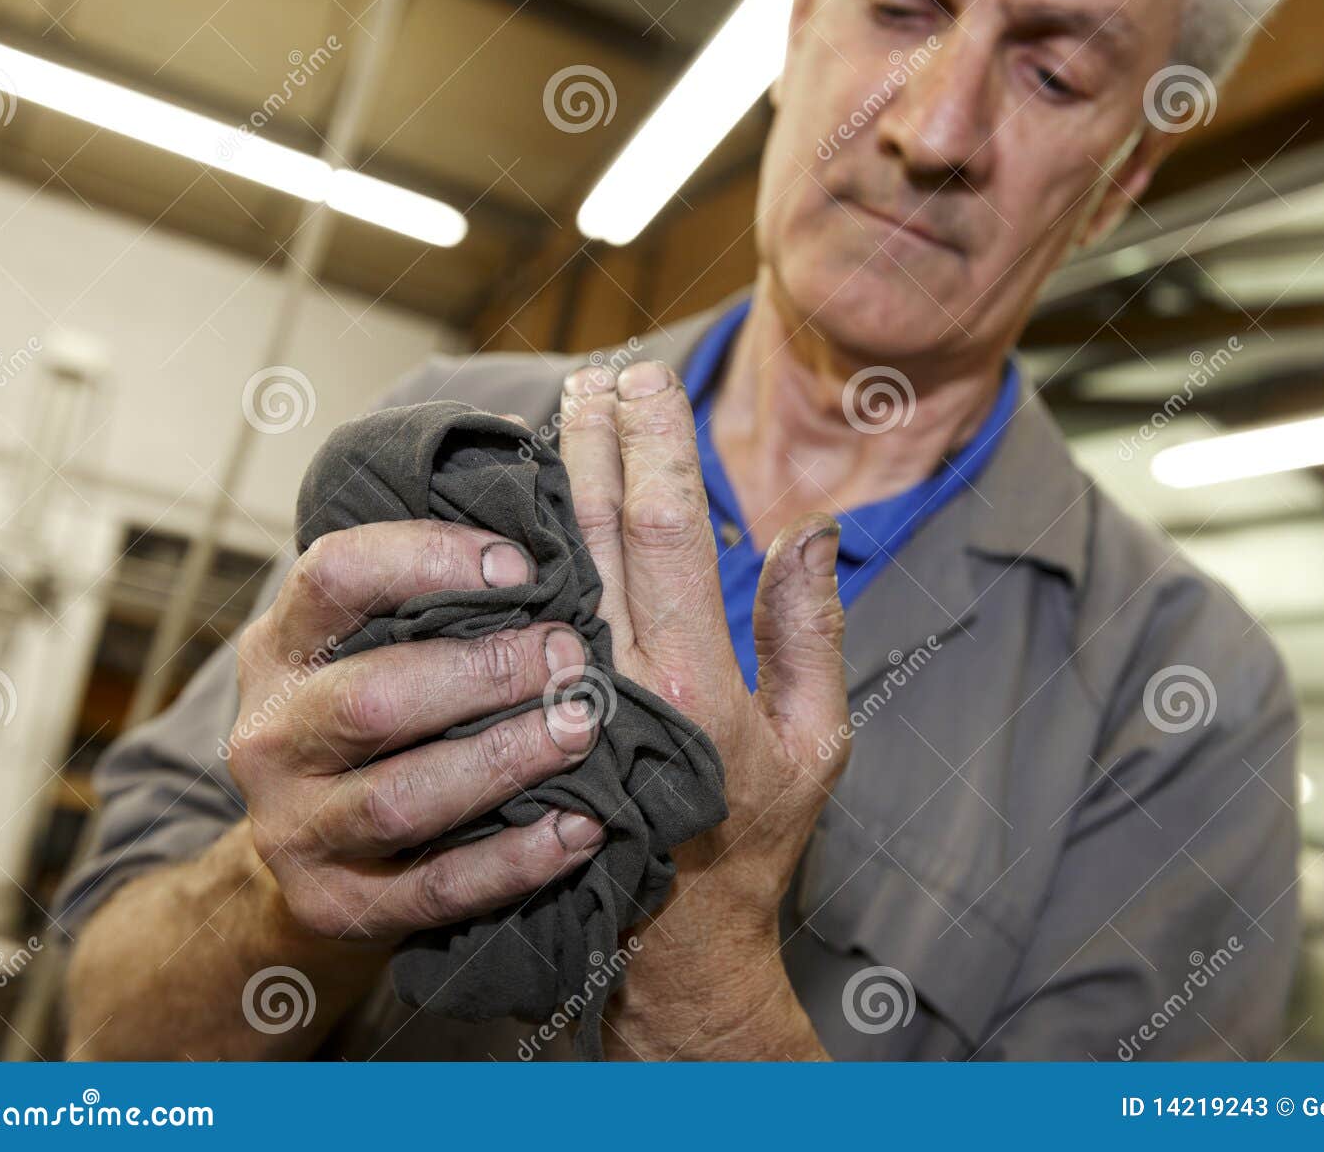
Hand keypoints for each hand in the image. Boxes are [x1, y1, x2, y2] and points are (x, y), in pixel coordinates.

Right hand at [227, 518, 605, 942]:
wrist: (317, 847)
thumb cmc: (380, 713)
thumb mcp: (371, 643)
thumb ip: (430, 601)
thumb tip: (545, 536)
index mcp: (279, 646)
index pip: (334, 576)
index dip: (428, 560)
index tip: (521, 567)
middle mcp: (269, 734)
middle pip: (373, 697)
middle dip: (485, 673)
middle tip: (570, 655)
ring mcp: (292, 827)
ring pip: (400, 799)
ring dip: (504, 761)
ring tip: (580, 729)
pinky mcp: (333, 904)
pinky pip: (434, 888)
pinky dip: (516, 861)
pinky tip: (581, 828)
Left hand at [558, 361, 848, 1057]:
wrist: (670, 948)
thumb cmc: (754, 843)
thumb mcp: (816, 744)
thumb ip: (811, 635)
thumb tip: (809, 533)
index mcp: (694, 684)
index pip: (671, 532)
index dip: (656, 446)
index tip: (649, 381)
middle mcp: (616, 687)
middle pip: (594, 535)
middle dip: (591, 444)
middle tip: (590, 376)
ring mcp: (559, 709)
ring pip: (541, 573)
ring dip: (546, 488)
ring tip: (552, 420)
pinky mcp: (524, 728)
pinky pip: (507, 628)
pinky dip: (507, 561)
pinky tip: (509, 513)